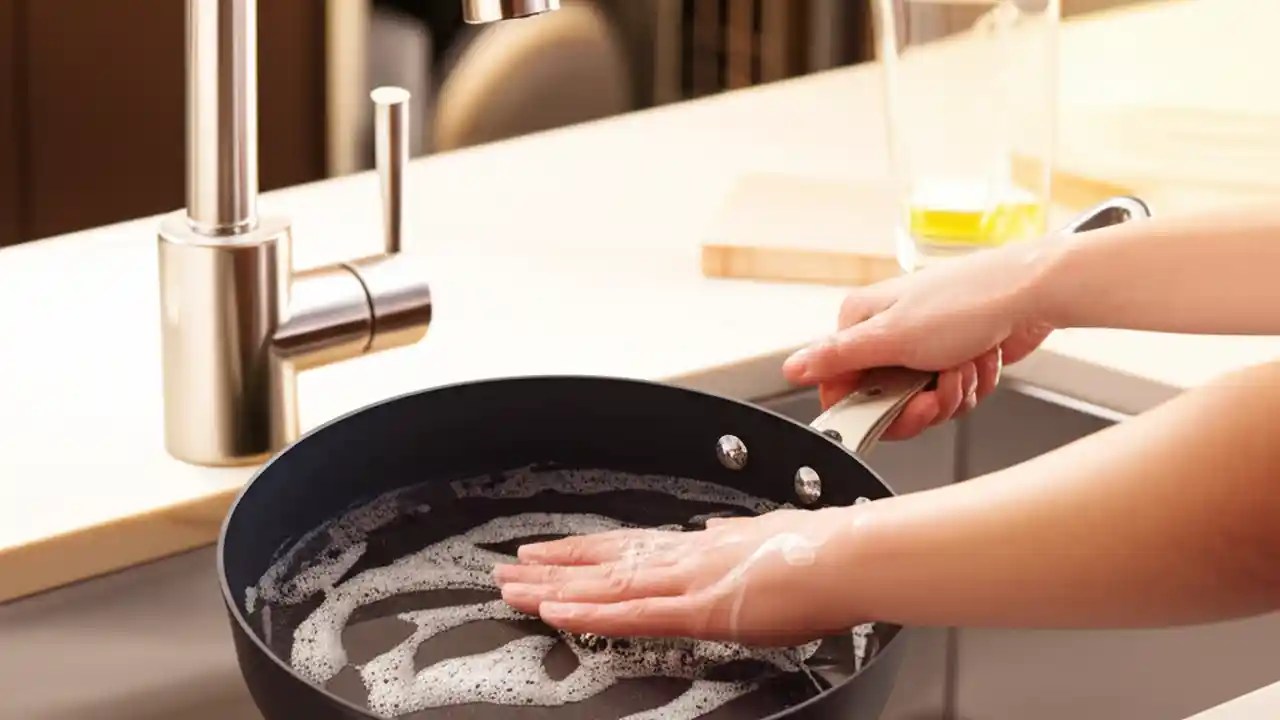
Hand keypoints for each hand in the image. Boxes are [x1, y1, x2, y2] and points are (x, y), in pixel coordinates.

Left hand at [493, 508, 864, 646]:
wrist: (849, 555)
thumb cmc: (822, 551)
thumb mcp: (769, 539)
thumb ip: (737, 540)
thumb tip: (721, 533)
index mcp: (703, 545)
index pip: (630, 548)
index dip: (585, 551)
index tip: (551, 551)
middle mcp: (686, 556)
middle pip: (606, 563)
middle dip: (555, 568)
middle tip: (510, 570)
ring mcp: (688, 581)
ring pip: (606, 585)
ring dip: (556, 588)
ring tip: (515, 590)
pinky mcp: (698, 608)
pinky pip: (631, 613)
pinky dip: (590, 613)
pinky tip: (558, 614)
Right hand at [783, 243, 1053, 438]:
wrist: (1034, 293)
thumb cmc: (968, 301)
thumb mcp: (891, 337)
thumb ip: (837, 357)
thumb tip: (791, 368)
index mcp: (862, 322)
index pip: (844, 388)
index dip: (871, 409)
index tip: (893, 411)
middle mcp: (889, 332)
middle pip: (887, 402)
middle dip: (923, 402)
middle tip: (937, 386)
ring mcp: (924, 346)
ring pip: (924, 402)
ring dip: (953, 392)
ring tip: (965, 362)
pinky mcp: (955, 356)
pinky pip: (954, 395)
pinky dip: (973, 384)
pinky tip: (981, 358)